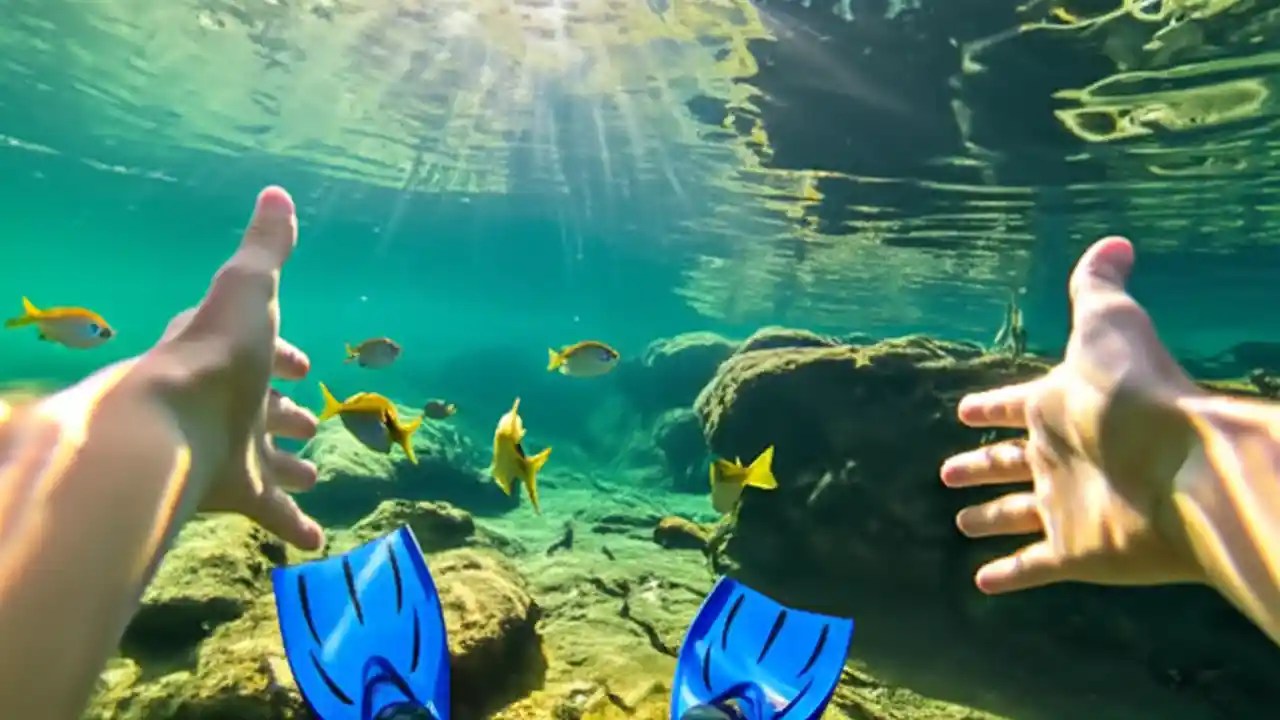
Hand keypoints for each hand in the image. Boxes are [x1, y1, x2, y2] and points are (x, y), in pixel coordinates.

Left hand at [144, 186, 322, 550]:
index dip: (278, 353)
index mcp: (223, 351)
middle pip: (256, 407)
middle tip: (310, 422)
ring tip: (314, 474)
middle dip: (283, 413)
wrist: (167, 427)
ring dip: (287, 465)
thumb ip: (266, 247)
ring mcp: (228, 449)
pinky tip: (314, 543)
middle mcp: (223, 401)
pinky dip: (292, 526)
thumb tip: (276, 193)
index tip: (302, 364)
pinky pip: (270, 513)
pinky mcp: (235, 492)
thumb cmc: (215, 352)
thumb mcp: (249, 288)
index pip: (252, 348)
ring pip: (264, 460)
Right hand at [940, 236, 1206, 592]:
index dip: (987, 406)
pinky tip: (982, 583)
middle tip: (947, 473)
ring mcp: (1066, 507)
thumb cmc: (1137, 392)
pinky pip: (1032, 567)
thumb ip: (1098, 286)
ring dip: (990, 519)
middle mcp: (1061, 456)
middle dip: (979, 467)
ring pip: (1016, 515)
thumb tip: (1115, 240)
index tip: (962, 409)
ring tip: (962, 523)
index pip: (1012, 405)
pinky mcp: (1074, 553)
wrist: (1183, 468)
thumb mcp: (1107, 325)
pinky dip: (1009, 575)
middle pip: (1009, 464)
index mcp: (1058, 407)